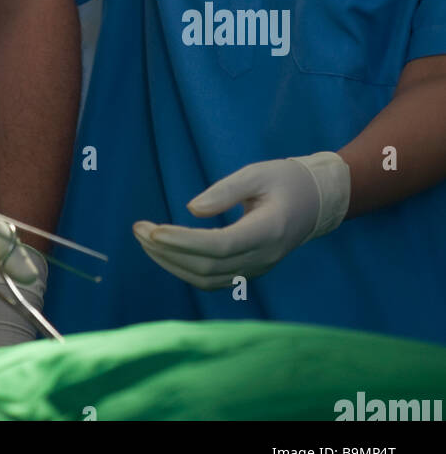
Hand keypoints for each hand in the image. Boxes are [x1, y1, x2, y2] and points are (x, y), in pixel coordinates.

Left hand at [133, 153, 351, 288]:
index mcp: (268, 231)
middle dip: (167, 250)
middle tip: (138, 228)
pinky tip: (163, 251)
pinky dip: (183, 269)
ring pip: (206, 279)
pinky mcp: (248, 271)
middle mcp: (262, 258)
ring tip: (143, 239)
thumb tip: (192, 209)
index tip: (154, 229)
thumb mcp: (257, 173)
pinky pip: (211, 280)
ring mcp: (256, 269)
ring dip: (170, 262)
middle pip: (207, 266)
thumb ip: (226, 190)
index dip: (183, 241)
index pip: (219, 246)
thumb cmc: (285, 181)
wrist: (315, 203)